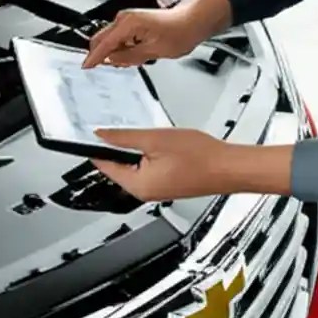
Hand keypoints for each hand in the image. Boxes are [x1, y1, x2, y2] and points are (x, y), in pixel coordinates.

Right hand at [83, 0, 232, 68]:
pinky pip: (119, 38)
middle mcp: (125, 19)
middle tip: (118, 66)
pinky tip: (138, 53)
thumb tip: (112, 60)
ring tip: (139, 58)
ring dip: (116, 53)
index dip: (93, 58)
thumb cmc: (180, 31)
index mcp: (128, 23)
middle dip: (104, 55)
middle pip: (102, 40)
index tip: (85, 66)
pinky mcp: (132, 23)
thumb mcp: (153, 51)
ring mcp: (128, 20)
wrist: (192, 21)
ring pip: (110, 40)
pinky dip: (123, 48)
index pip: (104, 44)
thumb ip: (129, 56)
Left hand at [91, 128, 293, 201]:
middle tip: (122, 126)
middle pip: (118, 166)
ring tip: (148, 134)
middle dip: (118, 146)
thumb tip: (101, 135)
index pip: (104, 165)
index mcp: (137, 184)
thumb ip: (124, 137)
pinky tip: (160, 143)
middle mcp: (144, 192)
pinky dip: (149, 154)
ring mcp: (156, 189)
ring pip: (135, 165)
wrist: (229, 167)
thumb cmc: (200, 157)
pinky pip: (149, 168)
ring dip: (136, 149)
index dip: (96, 146)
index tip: (88, 132)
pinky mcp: (167, 184)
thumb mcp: (155, 139)